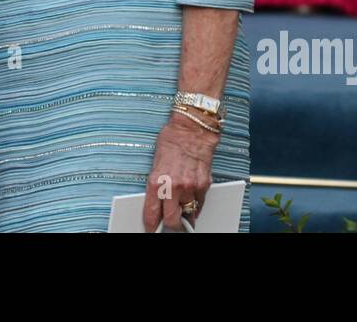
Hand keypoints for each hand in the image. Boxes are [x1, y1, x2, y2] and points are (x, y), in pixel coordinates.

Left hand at [143, 112, 219, 231]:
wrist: (192, 128)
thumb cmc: (172, 140)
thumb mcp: (156, 163)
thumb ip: (158, 184)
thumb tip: (159, 202)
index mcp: (157, 181)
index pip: (152, 213)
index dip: (152, 225)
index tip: (152, 228)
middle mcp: (174, 187)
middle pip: (172, 221)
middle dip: (171, 225)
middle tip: (170, 225)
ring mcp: (190, 186)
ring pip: (189, 213)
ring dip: (186, 214)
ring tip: (183, 210)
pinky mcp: (204, 184)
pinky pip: (200, 203)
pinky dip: (196, 203)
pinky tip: (192, 199)